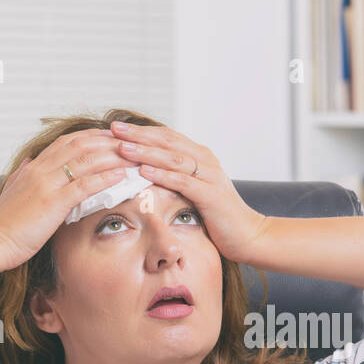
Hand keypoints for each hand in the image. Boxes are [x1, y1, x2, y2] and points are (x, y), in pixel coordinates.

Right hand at [0, 129, 129, 269]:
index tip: (110, 136)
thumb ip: (22, 175)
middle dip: (108, 141)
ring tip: (133, 157)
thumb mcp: (12, 192)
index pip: (67, 142)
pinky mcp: (53, 202)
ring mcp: (47, 184)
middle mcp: (41, 170)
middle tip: (130, 142)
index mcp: (33, 168)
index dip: (91, 136)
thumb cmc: (3, 224)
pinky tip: (121, 176)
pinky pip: (85, 185)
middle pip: (81, 145)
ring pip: (86, 161)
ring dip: (113, 157)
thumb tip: (29, 161)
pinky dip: (105, 178)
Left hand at [111, 120, 270, 263]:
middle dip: (139, 135)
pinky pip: (183, 181)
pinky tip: (144, 172)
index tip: (116, 128)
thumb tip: (145, 173)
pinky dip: (163, 175)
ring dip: (146, 152)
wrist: (249, 235)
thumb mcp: (195, 192)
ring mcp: (210, 177)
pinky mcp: (212, 195)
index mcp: (200, 157)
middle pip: (167, 141)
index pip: (166, 137)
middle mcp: (206, 161)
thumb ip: (176, 179)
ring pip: (173, 158)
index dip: (141, 131)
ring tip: (122, 148)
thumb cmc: (219, 216)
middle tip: (114, 129)